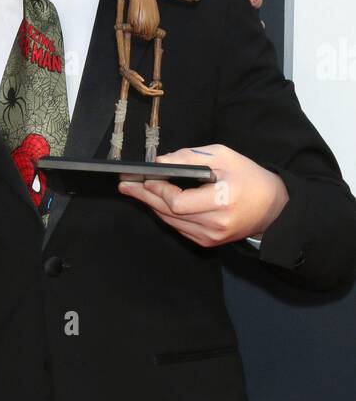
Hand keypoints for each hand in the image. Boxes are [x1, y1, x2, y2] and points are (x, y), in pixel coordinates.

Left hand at [117, 144, 288, 246]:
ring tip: (135, 191)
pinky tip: (156, 202)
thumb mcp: (224, 157)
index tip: (142, 177)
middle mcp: (215, 224)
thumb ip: (190, 158)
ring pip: (171, 222)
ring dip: (152, 206)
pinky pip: (179, 228)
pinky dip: (166, 214)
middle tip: (126, 185)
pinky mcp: (209, 242)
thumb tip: (160, 162)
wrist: (274, 207)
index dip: (157, 191)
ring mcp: (211, 237)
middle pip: (169, 213)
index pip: (178, 202)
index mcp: (222, 202)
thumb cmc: (250, 178)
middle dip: (145, 196)